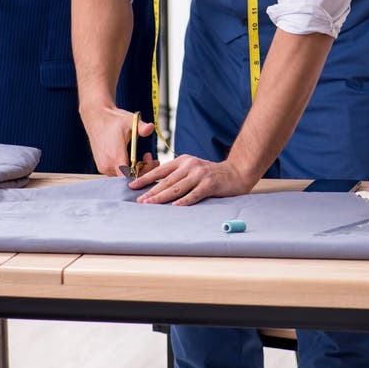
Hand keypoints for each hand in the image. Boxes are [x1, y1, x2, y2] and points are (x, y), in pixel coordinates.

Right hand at [80, 102, 154, 175]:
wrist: (96, 117)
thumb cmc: (114, 120)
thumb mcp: (130, 121)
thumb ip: (142, 127)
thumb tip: (151, 127)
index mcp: (115, 157)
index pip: (129, 178)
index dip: (142, 175)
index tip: (150, 162)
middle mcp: (107, 165)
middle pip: (129, 179)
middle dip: (143, 170)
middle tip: (150, 157)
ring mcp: (103, 167)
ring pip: (122, 177)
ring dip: (135, 169)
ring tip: (144, 157)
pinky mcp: (102, 166)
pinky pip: (117, 173)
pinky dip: (126, 169)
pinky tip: (133, 159)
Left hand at [128, 154, 252, 205]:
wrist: (235, 172)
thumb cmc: (210, 174)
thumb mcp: (192, 168)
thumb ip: (178, 175)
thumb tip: (156, 187)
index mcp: (183, 160)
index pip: (161, 170)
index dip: (146, 178)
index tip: (133, 186)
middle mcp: (190, 165)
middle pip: (167, 181)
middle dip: (151, 191)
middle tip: (139, 200)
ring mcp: (200, 174)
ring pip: (177, 188)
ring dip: (162, 197)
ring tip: (150, 204)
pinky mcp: (209, 184)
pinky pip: (193, 195)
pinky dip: (183, 201)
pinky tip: (174, 207)